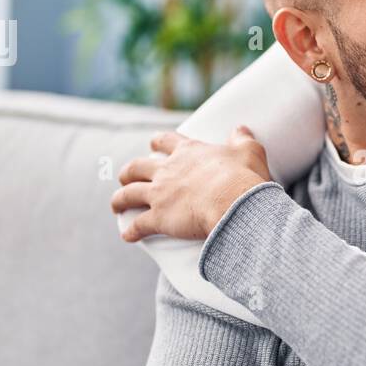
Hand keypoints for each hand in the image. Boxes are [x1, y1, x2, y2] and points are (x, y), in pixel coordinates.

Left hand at [111, 125, 270, 241]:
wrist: (233, 203)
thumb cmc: (243, 177)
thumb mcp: (249, 151)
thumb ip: (242, 138)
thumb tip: (240, 128)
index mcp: (187, 153)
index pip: (165, 141)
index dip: (157, 142)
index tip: (152, 144)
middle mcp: (167, 171)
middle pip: (137, 167)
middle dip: (129, 172)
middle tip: (125, 177)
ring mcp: (159, 194)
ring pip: (128, 194)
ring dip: (119, 200)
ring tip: (116, 205)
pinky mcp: (158, 218)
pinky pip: (138, 226)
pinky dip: (131, 232)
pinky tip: (127, 236)